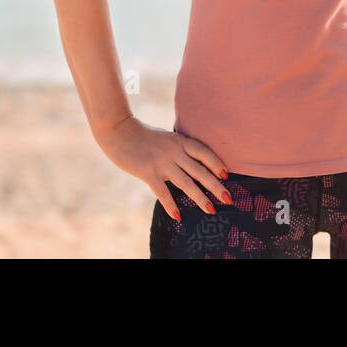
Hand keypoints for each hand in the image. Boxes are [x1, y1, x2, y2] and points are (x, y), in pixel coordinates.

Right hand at [94, 115, 230, 220]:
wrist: (118, 130)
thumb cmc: (141, 135)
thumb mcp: (164, 138)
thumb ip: (177, 149)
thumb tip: (189, 163)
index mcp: (179, 141)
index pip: (203, 152)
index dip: (216, 163)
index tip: (226, 175)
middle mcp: (174, 151)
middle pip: (199, 170)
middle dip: (215, 186)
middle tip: (228, 198)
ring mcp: (161, 162)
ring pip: (186, 183)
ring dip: (200, 198)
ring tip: (211, 210)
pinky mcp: (148, 172)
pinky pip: (162, 192)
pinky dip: (171, 205)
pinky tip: (178, 216)